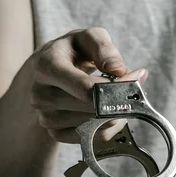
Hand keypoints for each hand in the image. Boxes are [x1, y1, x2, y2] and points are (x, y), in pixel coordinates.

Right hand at [29, 27, 147, 143]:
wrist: (53, 68)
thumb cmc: (74, 51)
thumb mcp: (89, 38)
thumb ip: (104, 48)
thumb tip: (118, 69)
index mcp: (47, 67)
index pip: (85, 88)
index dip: (116, 86)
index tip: (134, 77)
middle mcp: (41, 94)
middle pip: (92, 108)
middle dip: (119, 99)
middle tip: (132, 87)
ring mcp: (46, 117)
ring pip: (94, 125)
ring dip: (115, 113)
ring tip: (114, 96)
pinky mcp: (55, 133)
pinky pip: (92, 138)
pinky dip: (108, 127)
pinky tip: (108, 112)